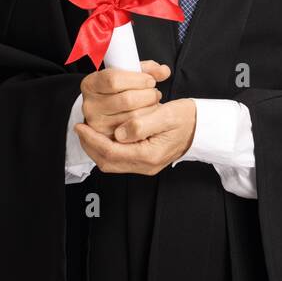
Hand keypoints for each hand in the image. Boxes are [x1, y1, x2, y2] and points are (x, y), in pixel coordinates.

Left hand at [74, 97, 196, 175]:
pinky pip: (118, 160)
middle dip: (90, 146)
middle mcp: (146, 165)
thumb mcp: (167, 115)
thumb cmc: (187, 118)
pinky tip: (103, 136)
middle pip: (107, 163)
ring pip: (111, 163)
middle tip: (80, 129)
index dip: (93, 140)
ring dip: (96, 148)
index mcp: (150, 155)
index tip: (81, 127)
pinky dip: (106, 149)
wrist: (201, 127)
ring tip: (88, 133)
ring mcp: (145, 166)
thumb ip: (142, 124)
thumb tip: (119, 133)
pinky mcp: (144, 162)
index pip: (112, 152)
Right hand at [79, 60, 168, 136]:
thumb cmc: (121, 89)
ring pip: (133, 116)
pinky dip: (147, 122)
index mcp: (90, 84)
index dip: (137, 79)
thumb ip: (147, 69)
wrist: (110, 111)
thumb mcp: (129, 74)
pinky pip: (135, 131)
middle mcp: (89, 105)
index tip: (150, 80)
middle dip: (148, 95)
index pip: (113, 80)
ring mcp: (97, 124)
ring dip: (150, 108)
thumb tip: (164, 71)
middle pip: (126, 99)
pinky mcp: (108, 138)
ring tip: (153, 103)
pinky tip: (149, 115)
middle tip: (155, 93)